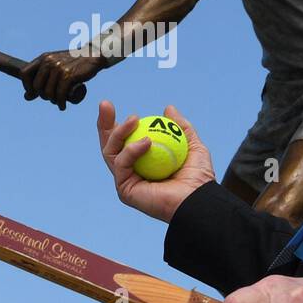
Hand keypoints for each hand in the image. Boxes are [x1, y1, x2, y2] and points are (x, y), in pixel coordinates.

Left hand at [20, 49, 105, 109]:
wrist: (91, 56)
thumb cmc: (72, 63)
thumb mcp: (54, 66)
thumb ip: (41, 78)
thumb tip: (26, 97)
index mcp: (43, 58)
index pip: (24, 73)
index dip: (27, 86)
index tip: (34, 93)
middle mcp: (49, 62)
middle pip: (37, 86)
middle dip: (43, 96)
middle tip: (52, 98)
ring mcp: (59, 68)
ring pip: (49, 92)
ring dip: (53, 101)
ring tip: (58, 101)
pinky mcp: (69, 75)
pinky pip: (60, 94)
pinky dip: (61, 103)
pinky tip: (62, 106)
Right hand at [96, 101, 215, 221]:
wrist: (198, 198)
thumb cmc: (198, 178)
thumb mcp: (192, 144)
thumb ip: (180, 127)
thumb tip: (168, 109)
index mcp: (144, 162)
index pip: (125, 140)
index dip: (117, 123)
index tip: (114, 105)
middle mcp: (132, 172)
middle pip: (110, 145)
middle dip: (104, 124)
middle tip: (105, 104)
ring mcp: (126, 181)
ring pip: (111, 151)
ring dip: (119, 132)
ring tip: (134, 120)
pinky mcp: (124, 190)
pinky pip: (121, 164)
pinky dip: (131, 150)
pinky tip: (146, 142)